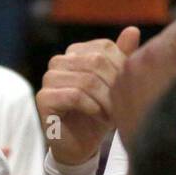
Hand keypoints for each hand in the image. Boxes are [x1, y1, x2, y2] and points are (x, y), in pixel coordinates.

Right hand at [36, 26, 141, 164]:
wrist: (82, 144)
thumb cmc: (100, 113)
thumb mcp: (117, 85)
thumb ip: (123, 57)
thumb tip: (133, 29)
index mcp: (76, 53)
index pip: (105, 48)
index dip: (122, 68)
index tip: (128, 89)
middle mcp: (59, 61)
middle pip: (96, 62)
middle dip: (114, 85)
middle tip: (121, 104)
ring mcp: (48, 78)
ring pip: (86, 79)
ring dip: (105, 99)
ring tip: (111, 113)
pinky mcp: (43, 98)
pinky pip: (74, 95)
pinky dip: (92, 107)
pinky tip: (98, 116)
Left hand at [111, 18, 175, 140]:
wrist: (162, 163)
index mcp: (156, 54)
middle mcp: (132, 62)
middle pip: (162, 44)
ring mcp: (120, 80)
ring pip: (146, 61)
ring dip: (160, 72)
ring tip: (171, 99)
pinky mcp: (115, 97)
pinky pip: (133, 79)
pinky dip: (145, 85)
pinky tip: (155, 106)